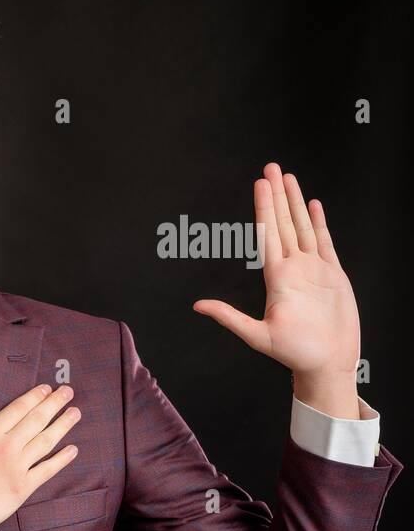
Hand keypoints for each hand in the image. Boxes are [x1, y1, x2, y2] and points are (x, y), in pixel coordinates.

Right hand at [0, 384, 81, 530]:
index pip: (17, 409)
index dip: (34, 396)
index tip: (47, 388)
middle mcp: (6, 447)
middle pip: (36, 420)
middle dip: (54, 404)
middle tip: (68, 392)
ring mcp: (16, 469)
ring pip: (46, 442)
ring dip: (63, 426)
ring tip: (75, 414)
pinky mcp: (21, 489)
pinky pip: (47, 471)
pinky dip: (61, 460)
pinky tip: (72, 450)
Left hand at [192, 162, 360, 417]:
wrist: (325, 363)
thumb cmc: (293, 353)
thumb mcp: (256, 335)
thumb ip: (228, 317)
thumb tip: (197, 306)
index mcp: (276, 278)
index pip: (266, 235)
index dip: (264, 209)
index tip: (260, 185)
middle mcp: (293, 268)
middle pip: (283, 224)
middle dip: (277, 196)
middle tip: (271, 167)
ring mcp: (313, 269)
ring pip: (303, 227)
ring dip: (296, 203)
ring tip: (289, 178)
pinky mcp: (333, 274)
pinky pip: (325, 242)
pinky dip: (319, 223)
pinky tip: (312, 205)